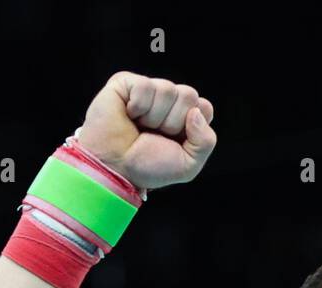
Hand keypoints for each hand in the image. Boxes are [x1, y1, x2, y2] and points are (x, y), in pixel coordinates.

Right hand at [77, 72, 216, 190]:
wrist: (115, 169)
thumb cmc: (147, 167)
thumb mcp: (188, 165)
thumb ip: (206, 141)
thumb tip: (196, 111)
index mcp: (184, 119)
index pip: (204, 107)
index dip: (192, 126)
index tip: (175, 141)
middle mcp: (168, 102)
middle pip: (189, 95)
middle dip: (173, 122)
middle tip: (154, 135)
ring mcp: (148, 91)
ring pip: (168, 89)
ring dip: (154, 117)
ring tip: (139, 126)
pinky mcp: (126, 83)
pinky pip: (145, 86)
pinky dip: (138, 106)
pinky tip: (128, 115)